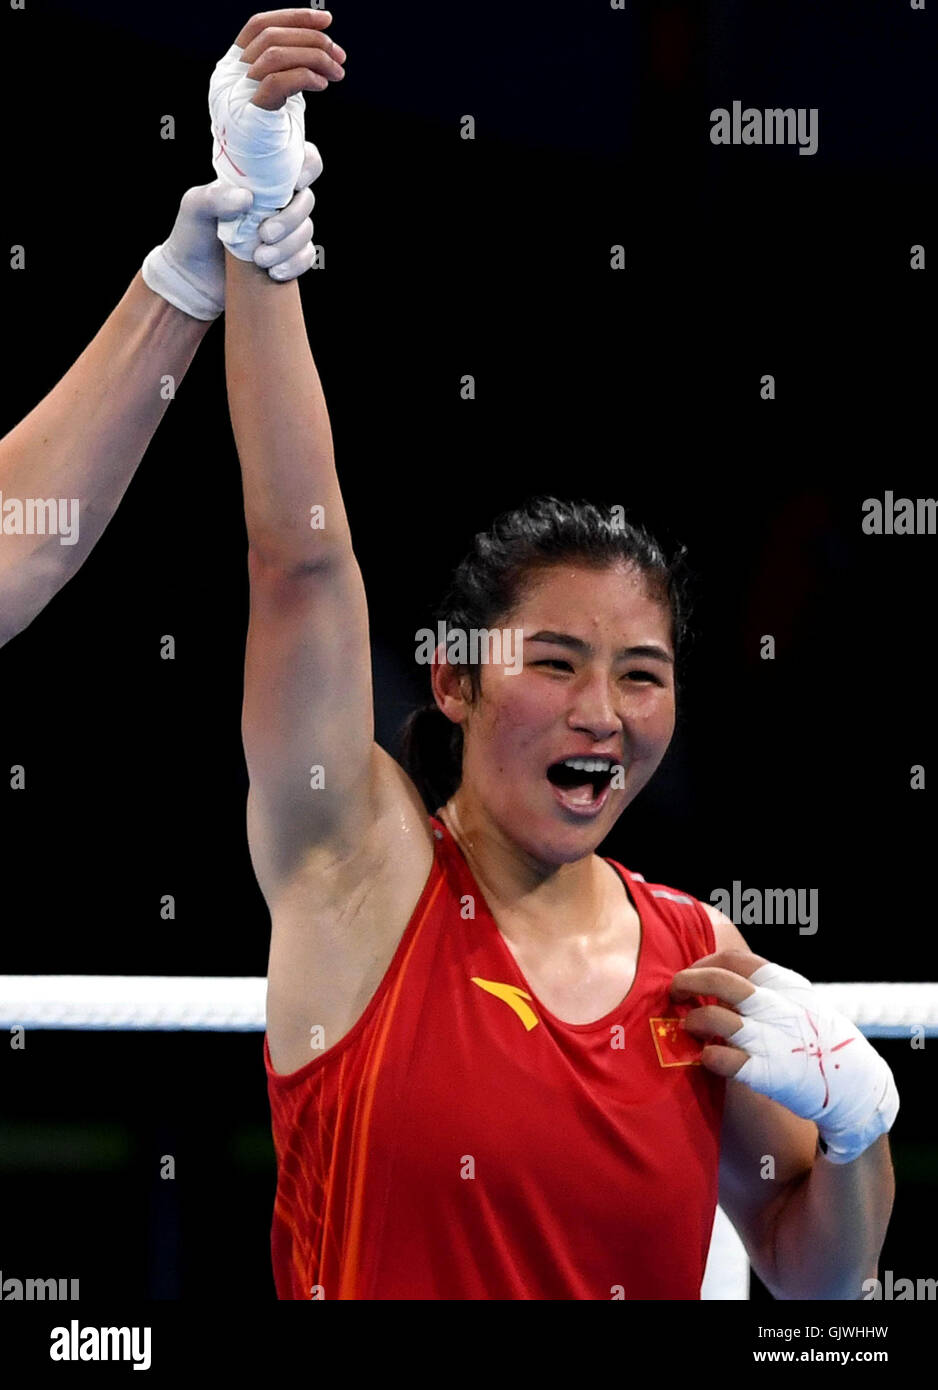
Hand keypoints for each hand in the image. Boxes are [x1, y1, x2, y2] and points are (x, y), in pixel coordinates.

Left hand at [142, 144, 322, 318]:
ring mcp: (284, 231)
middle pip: (307, 200)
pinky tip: (274, 272)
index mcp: (259, 180)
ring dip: (288, 246)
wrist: (192, 279)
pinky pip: (306, 257)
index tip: (296, 183)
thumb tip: (246, 197)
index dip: (307, 166)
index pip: (298, 159)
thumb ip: (214, 197)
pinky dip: (295, 264)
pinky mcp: (287, 257)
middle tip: (264, 235)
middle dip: (290, 219)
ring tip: (260, 259)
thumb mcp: (194, 208)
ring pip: (306, 230)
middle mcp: (276, 202)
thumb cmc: (192, 235)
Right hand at [209, 8, 344, 258]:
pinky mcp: (248, 118)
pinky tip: (323, 87)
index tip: (326, 20)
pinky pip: (278, 82)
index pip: (258, 26)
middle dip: (311, 37)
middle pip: (270, 34)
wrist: (248, 205)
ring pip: (275, 53)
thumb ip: (288, 85)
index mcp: (232, 72)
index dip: (293, 16)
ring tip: (337, 74)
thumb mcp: (280, 114)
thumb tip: (317, 60)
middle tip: (340, 56)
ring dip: (314, 57)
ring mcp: (233, 96)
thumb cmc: (267, 164)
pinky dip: (306, 77)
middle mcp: (227, 79)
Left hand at [672, 948, 898, 1164]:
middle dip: (689, 981)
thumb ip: (763, 988)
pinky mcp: (769, 1073)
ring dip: (694, 1019)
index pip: (735, 959)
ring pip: (718, 1018)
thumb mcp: (798, 1000)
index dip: (704, 962)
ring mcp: (773, 1040)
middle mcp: (778, 1007)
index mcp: (785, 984)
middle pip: (722, 981)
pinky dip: (709, 1055)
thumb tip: (717, 976)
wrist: (855, 1083)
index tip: (692, 972)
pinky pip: (726, 1059)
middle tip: (675, 990)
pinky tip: (707, 1055)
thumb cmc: (817, 1037)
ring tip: (688, 1024)